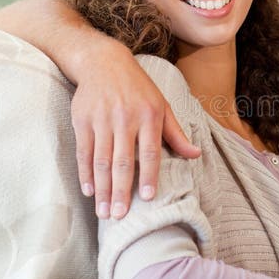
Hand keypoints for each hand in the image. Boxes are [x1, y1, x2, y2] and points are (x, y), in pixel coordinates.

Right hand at [72, 46, 199, 218]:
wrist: (104, 62)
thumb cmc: (138, 88)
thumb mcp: (162, 105)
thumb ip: (176, 133)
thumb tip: (196, 155)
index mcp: (148, 116)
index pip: (149, 152)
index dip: (148, 175)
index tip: (147, 197)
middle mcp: (124, 118)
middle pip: (122, 161)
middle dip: (120, 191)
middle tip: (119, 216)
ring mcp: (101, 120)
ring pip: (101, 160)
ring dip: (101, 188)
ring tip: (103, 212)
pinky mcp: (82, 120)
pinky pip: (84, 152)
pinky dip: (85, 173)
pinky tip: (88, 190)